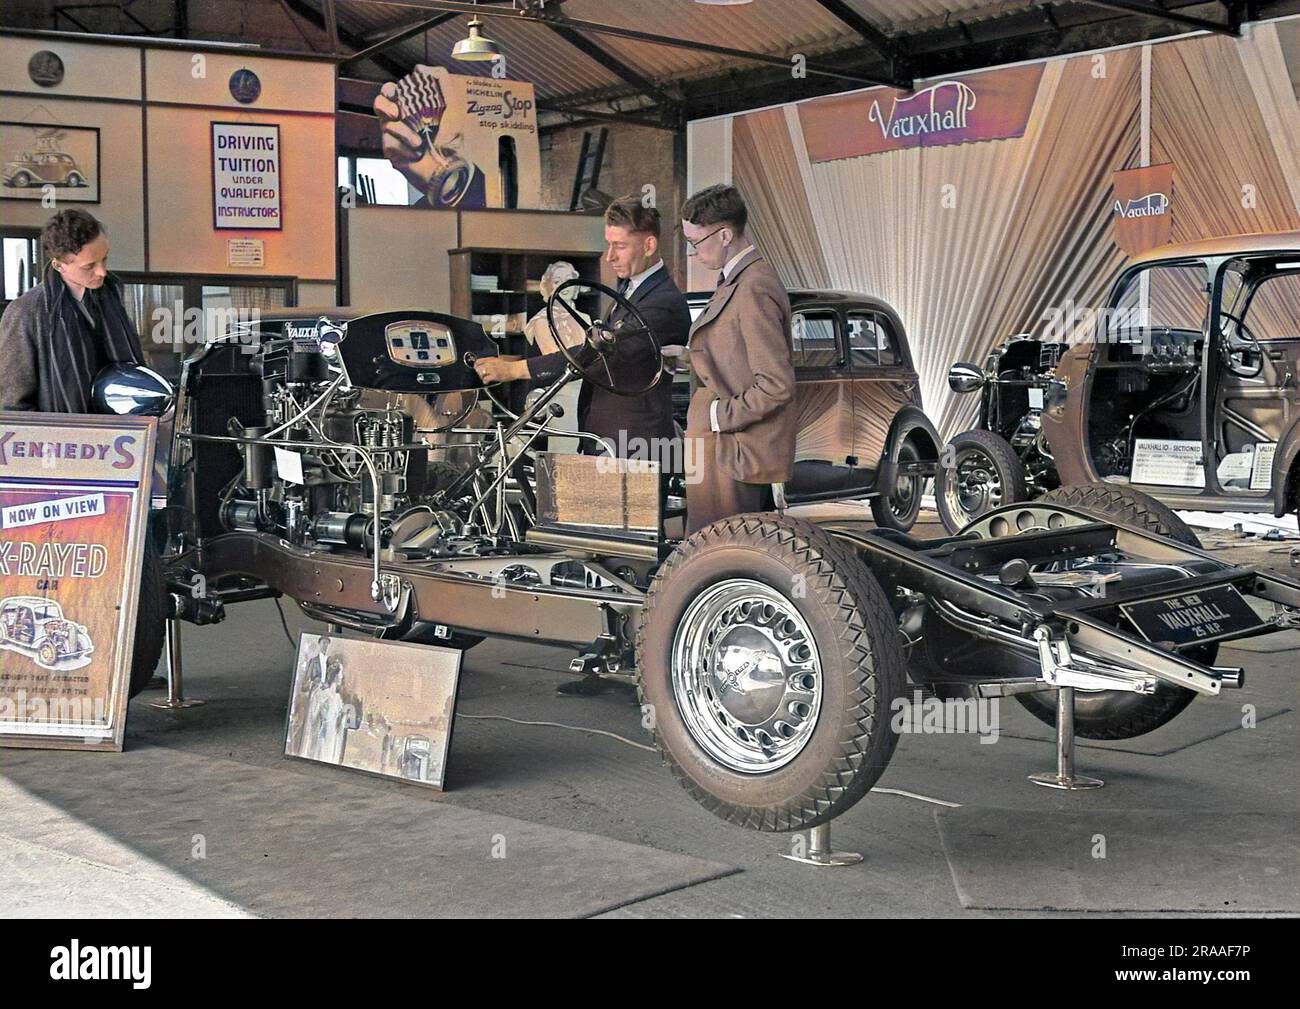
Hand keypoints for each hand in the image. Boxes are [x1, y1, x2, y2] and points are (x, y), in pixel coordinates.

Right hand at [373, 67, 449, 191]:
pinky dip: (404, 146)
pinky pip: (389, 141)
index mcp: (413, 107)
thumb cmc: (453, 141)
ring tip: (418, 142)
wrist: (450, 169)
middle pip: (380, 103)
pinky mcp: (392, 151)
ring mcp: (395, 136)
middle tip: (395, 113)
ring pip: (385, 123)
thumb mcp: (452, 107)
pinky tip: (416, 152)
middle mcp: (402, 119)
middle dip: (385, 104)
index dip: (390, 89)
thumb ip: (440, 81)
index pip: (393, 91)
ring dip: (402, 131)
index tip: (397, 92)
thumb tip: (420, 67)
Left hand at [474, 357, 528, 383]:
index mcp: (491, 359)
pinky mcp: (495, 375)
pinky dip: (485, 381)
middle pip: (478, 367)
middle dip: (478, 372)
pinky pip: (485, 378)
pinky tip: (487, 382)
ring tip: (484, 378)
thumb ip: (490, 362)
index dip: (476, 365)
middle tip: (481, 375)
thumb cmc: (508, 366)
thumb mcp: (498, 361)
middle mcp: (490, 363)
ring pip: (480, 372)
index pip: (478, 361)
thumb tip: (484, 365)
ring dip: (481, 376)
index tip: (476, 368)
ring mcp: (492, 369)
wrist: (514, 369)